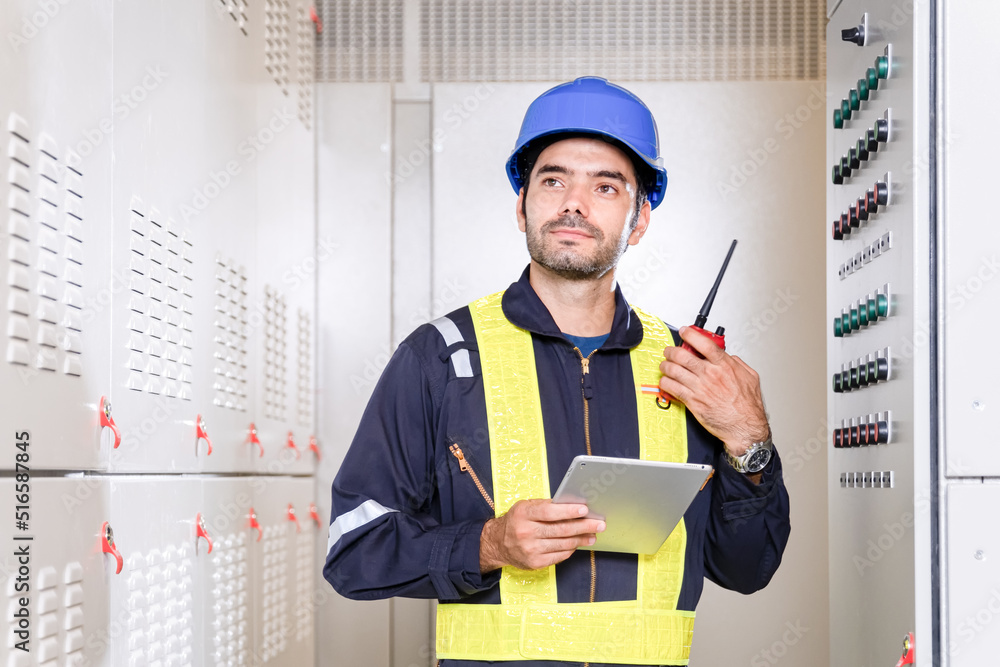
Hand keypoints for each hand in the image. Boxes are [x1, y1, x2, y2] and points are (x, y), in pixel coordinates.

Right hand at [479, 499, 605, 572]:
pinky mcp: (535, 563)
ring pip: (563, 544)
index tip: (585, 509)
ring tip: (593, 535)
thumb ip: (546, 505)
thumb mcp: (525, 507)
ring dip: (581, 539)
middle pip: (561, 529)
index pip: (550, 511)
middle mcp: (526, 532)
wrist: (498, 544)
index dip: (568, 511)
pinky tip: (577, 544)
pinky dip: (571, 549)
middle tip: (599, 524)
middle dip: (584, 526)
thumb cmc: (516, 521)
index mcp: (523, 514)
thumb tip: (573, 506)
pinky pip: (559, 556)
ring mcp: (530, 549)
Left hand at [658, 326, 769, 455]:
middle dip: (671, 351)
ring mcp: (700, 388)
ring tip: (664, 365)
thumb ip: (738, 363)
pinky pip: (672, 388)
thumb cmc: (748, 406)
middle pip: (683, 355)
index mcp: (724, 366)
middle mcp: (710, 375)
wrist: (745, 427)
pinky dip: (665, 382)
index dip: (691, 334)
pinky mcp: (693, 402)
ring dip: (665, 366)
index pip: (704, 344)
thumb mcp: (750, 377)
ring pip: (674, 371)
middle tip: (669, 351)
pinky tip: (665, 381)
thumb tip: (729, 357)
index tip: (685, 331)